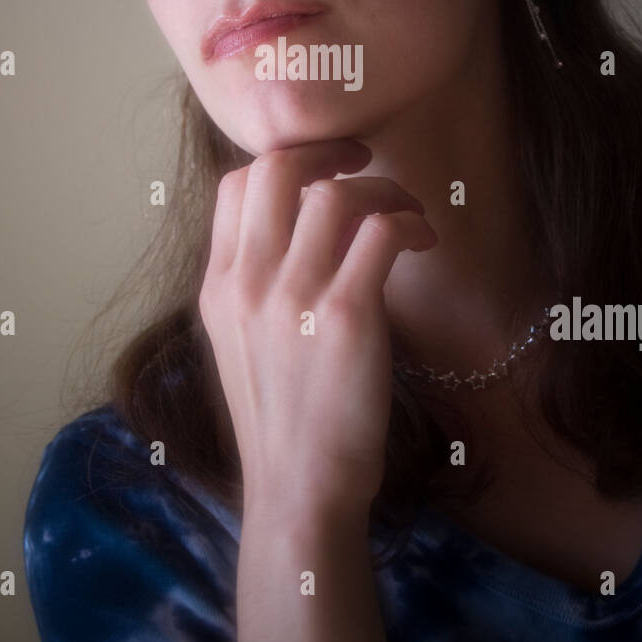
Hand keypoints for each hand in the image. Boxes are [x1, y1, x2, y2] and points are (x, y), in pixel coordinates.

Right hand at [198, 138, 437, 513]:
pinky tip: (422, 240)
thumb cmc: (284, 419)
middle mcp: (247, 282)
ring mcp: (292, 297)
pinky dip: (408, 222)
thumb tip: (302, 224)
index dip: (286, 160)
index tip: (324, 168)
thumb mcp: (242, 344)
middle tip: (365, 159)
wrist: (299, 492)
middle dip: (328, 149)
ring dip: (382, 190)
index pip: (237, 184)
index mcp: (219, 286)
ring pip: (334, 193)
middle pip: (277, 168)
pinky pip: (379, 231)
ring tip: (408, 215)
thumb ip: (257, 282)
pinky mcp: (344, 316)